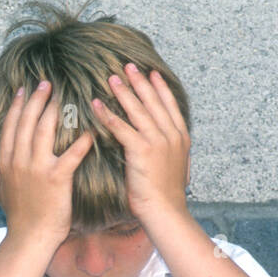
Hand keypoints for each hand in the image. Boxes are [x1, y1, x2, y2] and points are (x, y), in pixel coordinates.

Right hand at [0, 80, 95, 245]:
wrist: (30, 238)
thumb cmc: (18, 217)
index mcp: (6, 162)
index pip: (10, 126)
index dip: (18, 106)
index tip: (24, 90)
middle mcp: (20, 161)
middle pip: (27, 122)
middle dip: (36, 99)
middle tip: (46, 83)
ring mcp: (37, 169)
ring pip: (44, 131)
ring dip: (54, 110)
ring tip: (62, 96)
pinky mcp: (57, 179)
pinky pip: (72, 155)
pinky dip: (82, 142)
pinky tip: (90, 131)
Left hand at [91, 63, 190, 223]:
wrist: (166, 211)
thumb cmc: (166, 196)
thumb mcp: (174, 167)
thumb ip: (169, 151)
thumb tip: (162, 144)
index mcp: (181, 138)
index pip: (170, 105)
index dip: (160, 88)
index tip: (152, 73)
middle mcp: (171, 135)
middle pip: (153, 101)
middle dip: (140, 82)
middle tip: (128, 65)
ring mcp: (158, 141)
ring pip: (138, 109)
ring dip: (123, 92)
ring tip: (111, 78)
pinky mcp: (142, 150)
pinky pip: (121, 127)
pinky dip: (107, 114)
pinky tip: (96, 105)